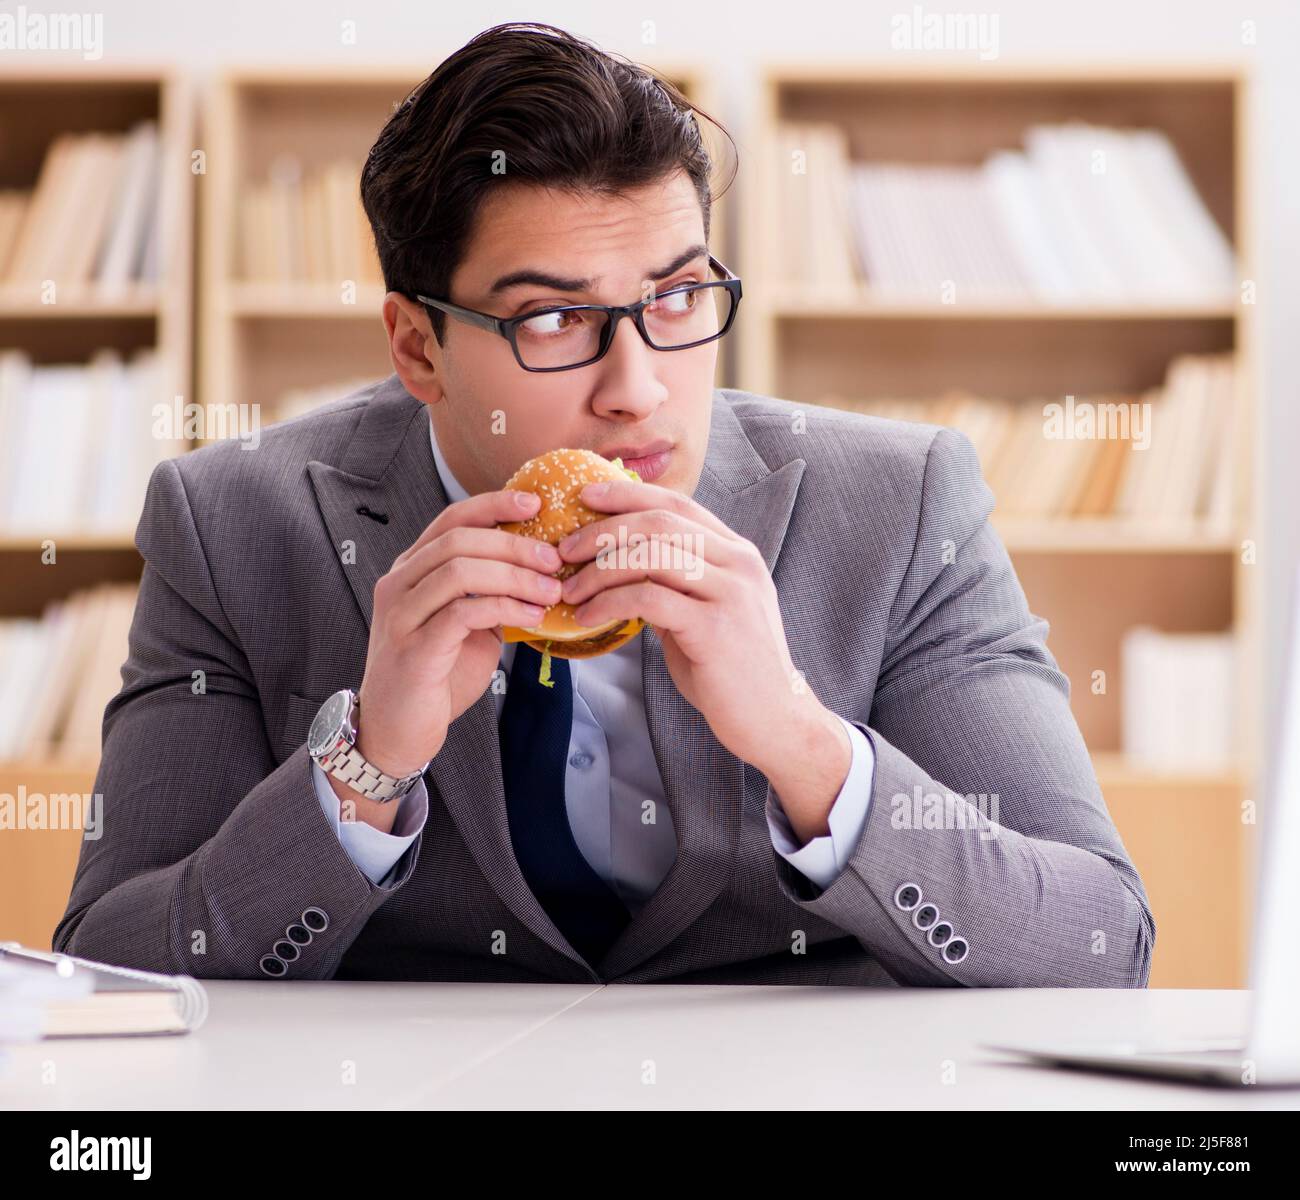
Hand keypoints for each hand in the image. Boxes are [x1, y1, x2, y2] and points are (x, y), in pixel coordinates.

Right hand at [353, 488, 564, 775]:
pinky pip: (461, 612)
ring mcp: (400, 615)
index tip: (535, 502)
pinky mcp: (412, 648)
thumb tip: (541, 573)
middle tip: (555, 559)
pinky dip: (503, 607)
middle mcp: (399, 584)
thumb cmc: (436, 677)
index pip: (451, 519)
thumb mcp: (468, 626)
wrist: (397, 732)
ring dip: (514, 576)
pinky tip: (531, 616)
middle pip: (459, 540)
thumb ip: (490, 596)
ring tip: (550, 590)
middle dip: (514, 544)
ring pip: (459, 571)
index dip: (493, 504)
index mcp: (411, 571)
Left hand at [555, 476, 827, 777]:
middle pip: (661, 522)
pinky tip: (587, 617)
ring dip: (599, 569)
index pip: (679, 504)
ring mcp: (731, 592)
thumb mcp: (703, 615)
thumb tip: (622, 570)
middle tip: (565, 549)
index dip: (629, 494)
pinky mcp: (715, 626)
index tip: (586, 495)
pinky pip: (648, 598)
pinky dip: (609, 602)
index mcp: (738, 554)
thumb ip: (673, 587)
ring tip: (569, 590)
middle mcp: (739, 563)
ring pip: (652, 554)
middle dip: (604, 530)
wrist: (774, 721)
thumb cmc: (732, 672)